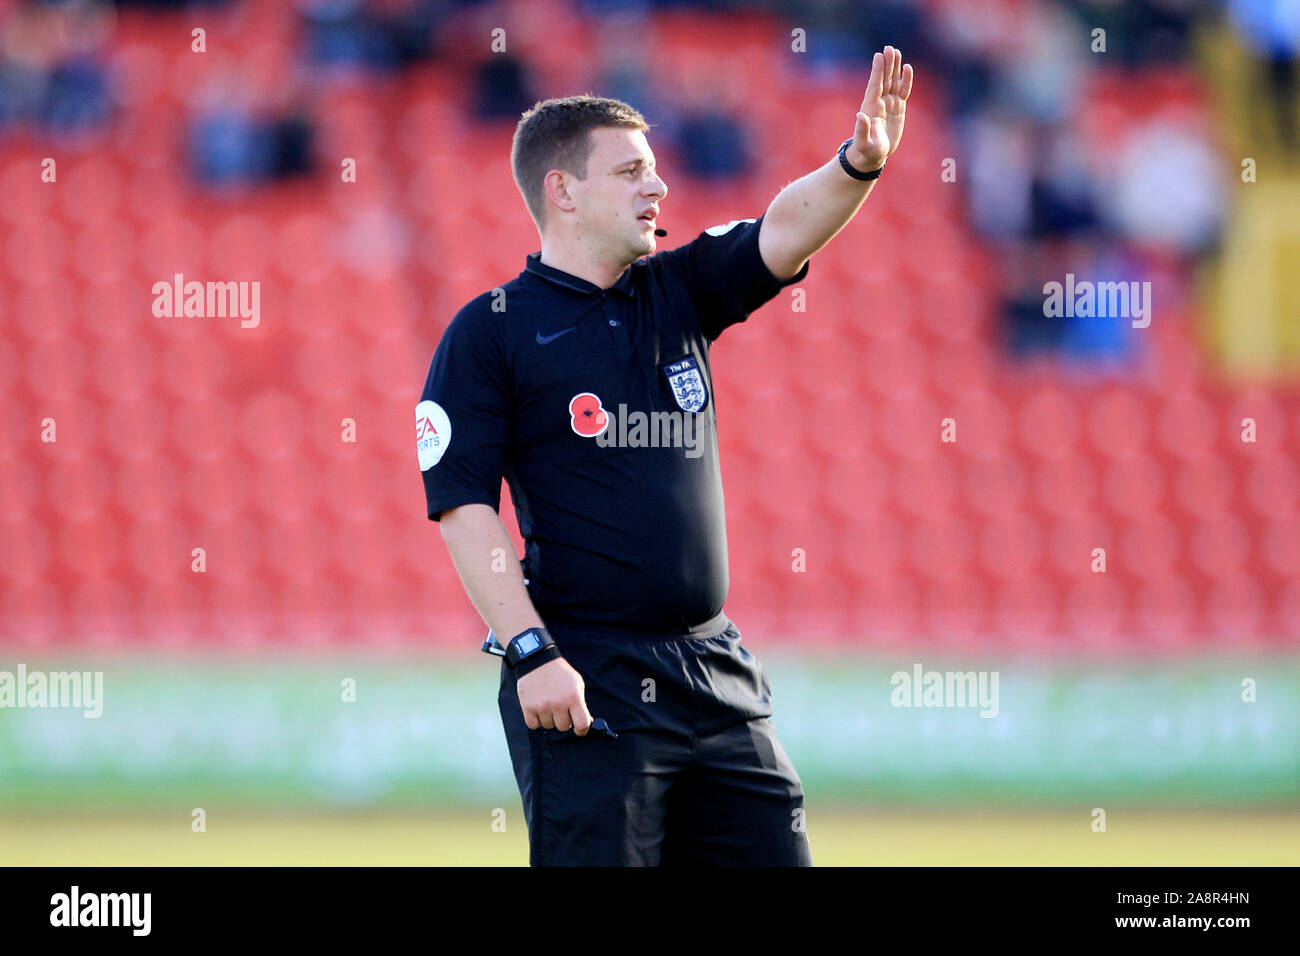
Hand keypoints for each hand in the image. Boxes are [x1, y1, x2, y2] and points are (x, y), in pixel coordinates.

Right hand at [517, 656, 592, 734]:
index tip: (579, 729)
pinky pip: (534, 725)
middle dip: (564, 720)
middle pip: (564, 727)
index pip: (582, 724)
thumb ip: (581, 703)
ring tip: (548, 704)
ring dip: (549, 719)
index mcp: (573, 697)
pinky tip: (538, 708)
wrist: (537, 661)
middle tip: (560, 708)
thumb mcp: (576, 683)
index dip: (582, 730)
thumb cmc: (559, 673)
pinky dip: (536, 720)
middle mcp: (558, 703)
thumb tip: (584, 722)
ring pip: (549, 726)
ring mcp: (543, 706)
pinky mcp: (528, 707)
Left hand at [849, 45, 913, 171]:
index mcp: (870, 108)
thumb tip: (860, 116)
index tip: (878, 56)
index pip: (875, 85)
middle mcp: (879, 102)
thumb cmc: (866, 150)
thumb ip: (862, 129)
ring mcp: (889, 104)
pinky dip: (905, 81)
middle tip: (889, 48)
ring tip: (896, 51)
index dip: (877, 71)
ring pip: (893, 82)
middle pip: (884, 79)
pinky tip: (907, 68)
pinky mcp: (898, 108)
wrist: (874, 155)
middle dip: (887, 64)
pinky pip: (903, 91)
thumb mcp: (864, 143)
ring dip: (895, 67)